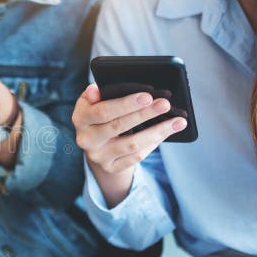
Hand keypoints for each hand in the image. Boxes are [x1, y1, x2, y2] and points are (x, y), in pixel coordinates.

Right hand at [72, 84, 186, 205]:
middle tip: (165, 105)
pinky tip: (166, 132)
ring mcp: (98, 156)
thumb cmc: (98, 115)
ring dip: (157, 132)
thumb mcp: (93, 102)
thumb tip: (96, 89)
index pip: (103, 111)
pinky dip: (153, 143)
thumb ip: (97, 95)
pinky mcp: (111, 168)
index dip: (126, 104)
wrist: (95, 145)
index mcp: (80, 118)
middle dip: (145, 114)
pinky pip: (136, 157)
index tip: (147, 96)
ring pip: (131, 145)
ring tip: (177, 121)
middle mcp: (85, 139)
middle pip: (118, 127)